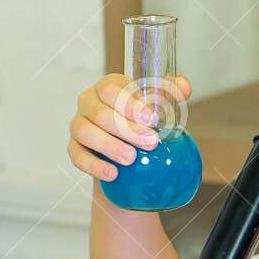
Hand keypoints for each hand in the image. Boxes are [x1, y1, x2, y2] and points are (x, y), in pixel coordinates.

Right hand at [68, 72, 192, 183]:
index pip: (110, 90)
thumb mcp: (157, 103)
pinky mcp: (75, 147)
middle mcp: (88, 102)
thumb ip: (171, 92)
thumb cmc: (141, 117)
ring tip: (131, 158)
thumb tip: (184, 85)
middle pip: (99, 112)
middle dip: (126, 128)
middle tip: (151, 143)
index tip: (152, 119)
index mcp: (107, 87)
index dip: (130, 105)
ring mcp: (79, 124)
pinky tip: (112, 173)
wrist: (128, 144)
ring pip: (85, 132)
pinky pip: (77, 156)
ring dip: (109, 146)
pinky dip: (94, 165)